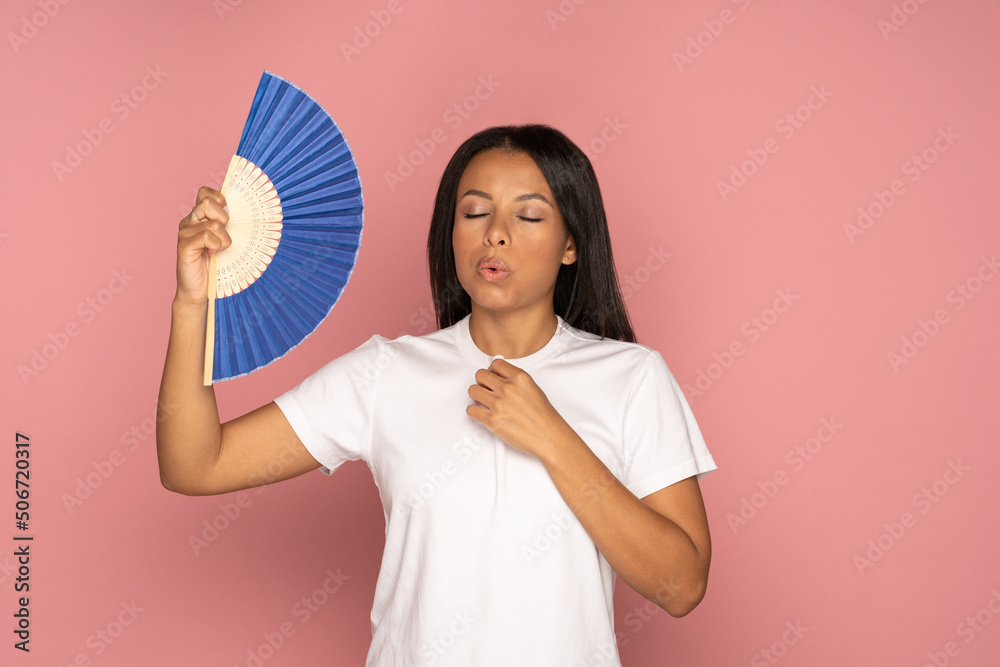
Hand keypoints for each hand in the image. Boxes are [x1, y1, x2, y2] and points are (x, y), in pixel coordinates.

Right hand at [174, 186, 231, 307]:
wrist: (199, 289)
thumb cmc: (216, 264)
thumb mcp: (224, 240)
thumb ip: (227, 225)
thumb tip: (245, 211)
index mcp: (198, 217)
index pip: (204, 192)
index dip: (218, 198)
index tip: (226, 215)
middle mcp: (189, 222)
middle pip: (207, 202)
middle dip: (223, 219)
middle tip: (222, 236)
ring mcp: (184, 233)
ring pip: (212, 224)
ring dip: (223, 239)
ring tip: (218, 251)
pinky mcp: (184, 246)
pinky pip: (206, 237)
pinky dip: (216, 247)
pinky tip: (212, 255)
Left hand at [466, 358, 572, 461]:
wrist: (549, 437)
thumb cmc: (544, 417)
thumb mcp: (534, 389)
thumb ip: (516, 381)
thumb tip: (501, 377)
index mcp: (520, 378)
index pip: (495, 364)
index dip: (492, 371)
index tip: (493, 377)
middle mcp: (508, 388)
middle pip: (480, 375)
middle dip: (482, 382)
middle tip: (486, 389)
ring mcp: (498, 404)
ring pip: (472, 391)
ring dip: (476, 396)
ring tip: (484, 402)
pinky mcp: (492, 421)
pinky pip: (471, 410)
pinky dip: (474, 412)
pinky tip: (483, 413)